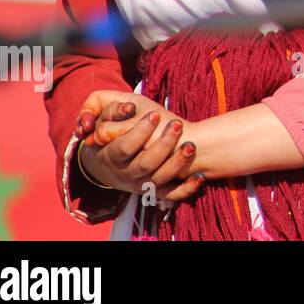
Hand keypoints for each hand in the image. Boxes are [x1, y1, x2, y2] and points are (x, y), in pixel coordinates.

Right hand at [74, 90, 202, 206]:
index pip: (124, 147)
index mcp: (110, 154)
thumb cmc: (110, 128)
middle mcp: (125, 172)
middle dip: (162, 145)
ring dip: (177, 163)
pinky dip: (185, 189)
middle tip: (177, 125)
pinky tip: (199, 177)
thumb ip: (107, 108)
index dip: (139, 131)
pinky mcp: (154, 190)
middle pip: (144, 164)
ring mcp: (140, 183)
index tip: (155, 114)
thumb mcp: (103, 116)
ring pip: (159, 178)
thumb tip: (126, 108)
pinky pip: (170, 195)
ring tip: (190, 146)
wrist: (109, 158)